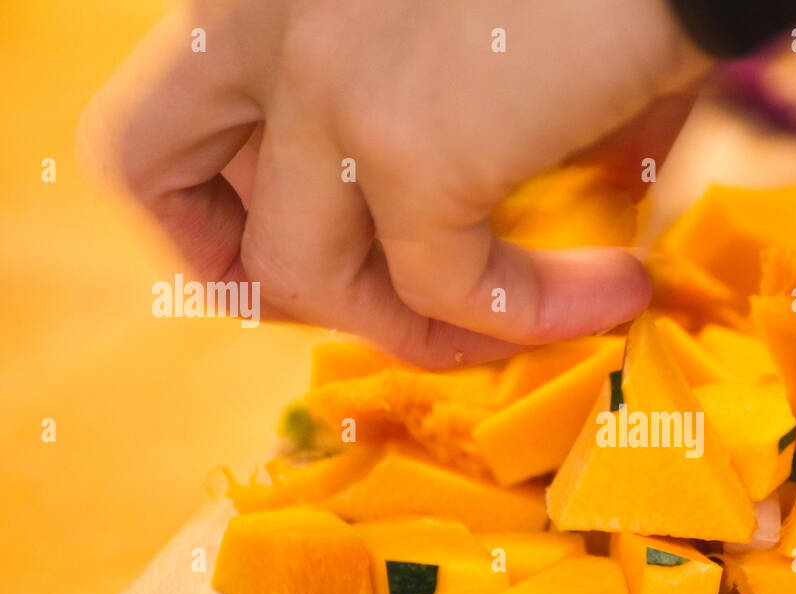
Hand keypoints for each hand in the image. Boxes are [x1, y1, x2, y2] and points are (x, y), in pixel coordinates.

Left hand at [78, 0, 708, 365]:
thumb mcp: (470, 43)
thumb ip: (429, 122)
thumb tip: (469, 254)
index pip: (160, 113)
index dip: (210, 206)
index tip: (310, 238)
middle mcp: (266, 13)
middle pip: (153, 173)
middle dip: (254, 272)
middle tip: (372, 301)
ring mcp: (326, 78)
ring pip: (302, 274)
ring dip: (422, 331)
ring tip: (529, 323)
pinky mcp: (410, 143)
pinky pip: (446, 293)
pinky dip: (534, 318)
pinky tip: (614, 291)